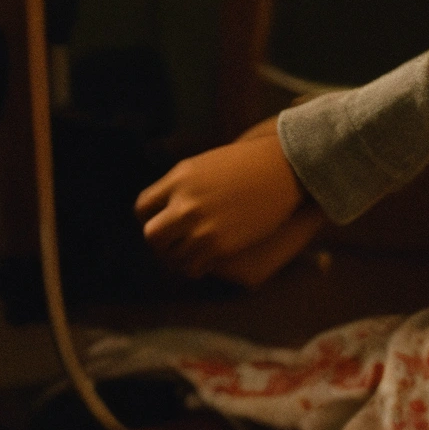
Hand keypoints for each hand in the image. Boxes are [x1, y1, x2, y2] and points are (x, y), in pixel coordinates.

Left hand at [135, 117, 317, 280]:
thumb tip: (167, 207)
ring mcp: (201, 226)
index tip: (164, 222)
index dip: (150, 218)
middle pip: (151, 235)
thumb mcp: (205, 165)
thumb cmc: (249, 162)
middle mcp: (184, 203)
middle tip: (175, 242)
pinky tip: (208, 260)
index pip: (142, 208)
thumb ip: (182, 185)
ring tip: (193, 252)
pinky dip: (197, 267)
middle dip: (162, 241)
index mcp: (179, 178)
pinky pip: (193, 267)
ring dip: (180, 256)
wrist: (285, 168)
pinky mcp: (219, 245)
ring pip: (171, 256)